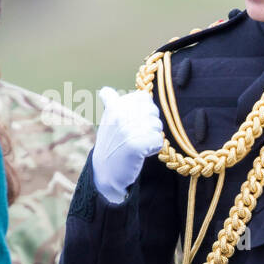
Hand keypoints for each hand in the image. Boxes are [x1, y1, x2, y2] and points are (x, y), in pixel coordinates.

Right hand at [92, 87, 162, 203]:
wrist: (105, 172)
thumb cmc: (111, 145)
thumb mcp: (108, 120)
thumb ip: (113, 104)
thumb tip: (110, 90)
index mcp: (114, 106)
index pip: (143, 97)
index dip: (144, 110)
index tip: (131, 122)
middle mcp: (119, 115)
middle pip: (153, 111)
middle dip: (149, 124)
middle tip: (134, 136)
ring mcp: (127, 129)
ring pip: (157, 126)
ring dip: (151, 137)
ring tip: (136, 145)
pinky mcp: (136, 144)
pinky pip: (158, 140)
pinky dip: (154, 149)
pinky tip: (141, 153)